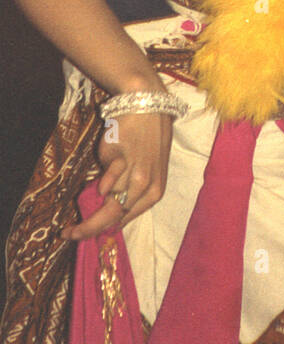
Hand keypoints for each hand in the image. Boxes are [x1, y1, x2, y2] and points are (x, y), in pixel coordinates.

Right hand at [61, 110, 172, 240]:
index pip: (125, 220)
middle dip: (90, 229)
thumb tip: (105, 211)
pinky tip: (101, 179)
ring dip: (91, 212)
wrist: (148, 106)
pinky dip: (105, 180)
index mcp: (154, 192)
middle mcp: (146, 186)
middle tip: (70, 235)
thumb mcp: (146, 171)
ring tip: (76, 219)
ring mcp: (134, 172)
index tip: (84, 236)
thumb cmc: (146, 140)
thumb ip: (128, 192)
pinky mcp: (121, 156)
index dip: (103, 231)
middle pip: (115, 216)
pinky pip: (111, 176)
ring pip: (111, 201)